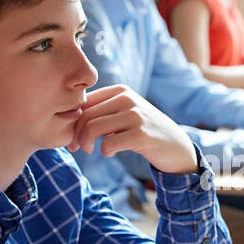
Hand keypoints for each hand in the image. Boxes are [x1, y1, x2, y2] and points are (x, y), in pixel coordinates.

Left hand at [67, 84, 198, 174]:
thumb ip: (101, 111)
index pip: (84, 102)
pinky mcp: (140, 135)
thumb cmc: (143, 131)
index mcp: (121, 90)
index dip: (72, 121)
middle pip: (85, 116)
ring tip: (90, 151)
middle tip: (78, 148)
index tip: (73, 137)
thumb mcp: (124, 113)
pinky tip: (110, 152)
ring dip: (86, 144)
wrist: (175, 146)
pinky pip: (107, 144)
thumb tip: (69, 118)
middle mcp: (128, 99)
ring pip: (92, 129)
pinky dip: (104, 152)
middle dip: (76, 135)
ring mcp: (135, 116)